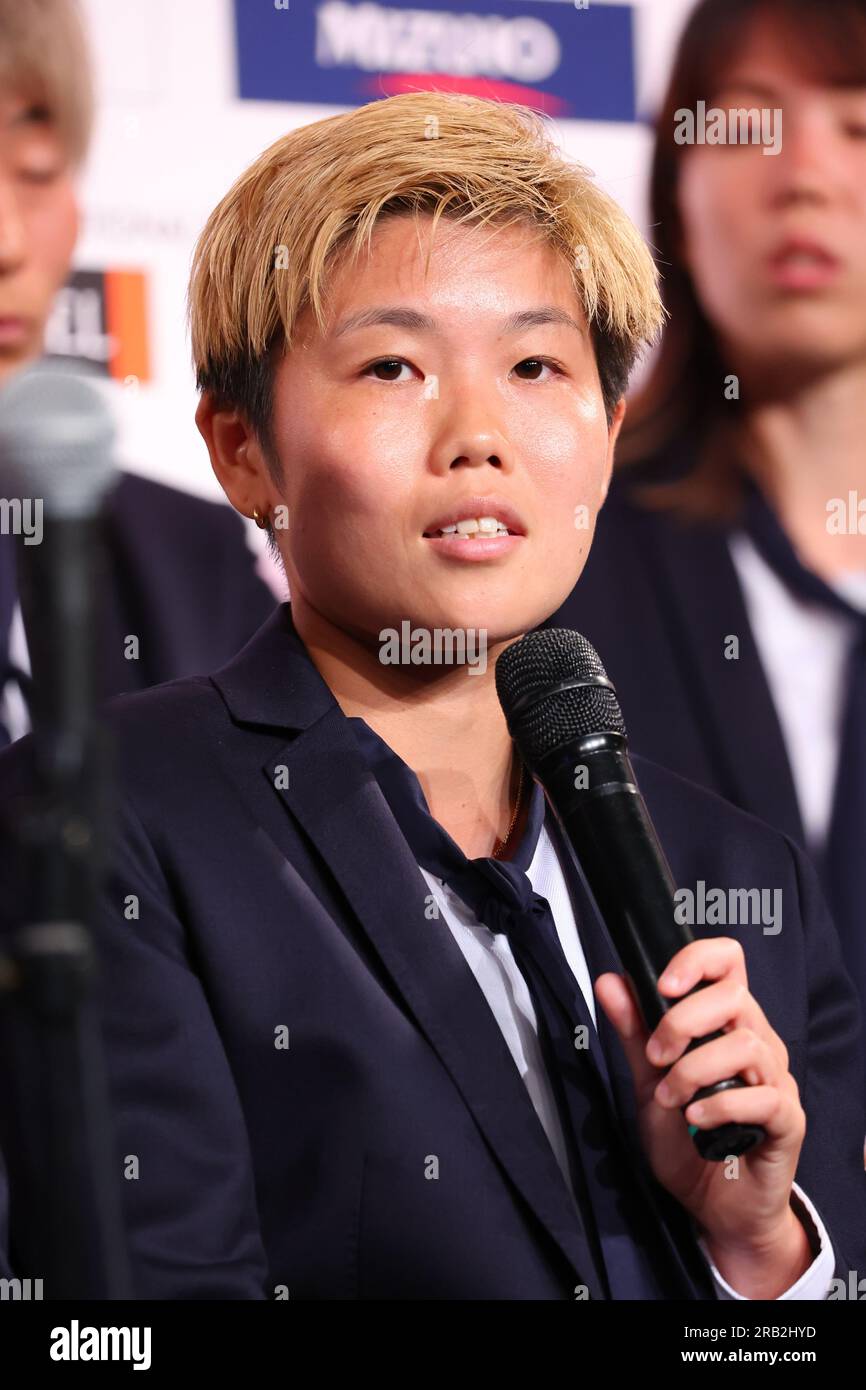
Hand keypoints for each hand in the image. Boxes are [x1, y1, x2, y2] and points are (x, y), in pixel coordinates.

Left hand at [595, 937, 810, 1295]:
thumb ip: (633, 1032)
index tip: (663, 984)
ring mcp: (776, 1080)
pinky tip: (696, 1120)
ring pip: (746, 1044)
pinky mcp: (788, 1120)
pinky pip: (763, 1097)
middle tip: (656, 1057)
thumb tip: (610, 980)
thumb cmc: (685, 1139)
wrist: (712, 1206)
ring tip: (670, 1098)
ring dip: (694, 1070)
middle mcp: (758, 1042)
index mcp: (726, 1023)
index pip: (729, 962)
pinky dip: (721, 1106)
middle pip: (734, 997)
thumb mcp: (647, 1082)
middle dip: (683, 1021)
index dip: (698, 960)